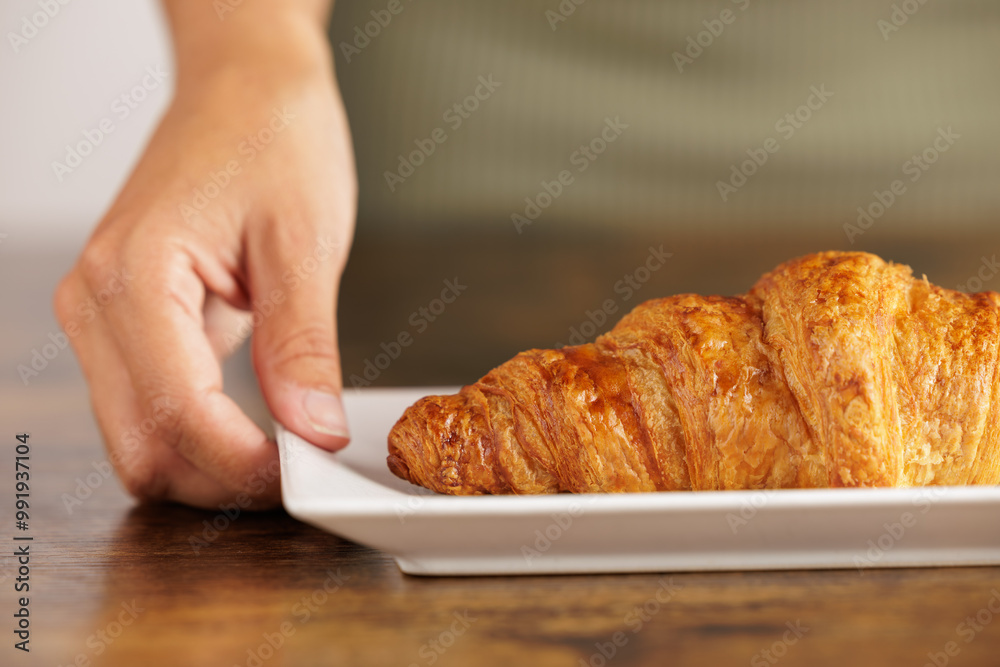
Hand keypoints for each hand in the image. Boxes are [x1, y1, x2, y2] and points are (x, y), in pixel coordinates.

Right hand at [54, 11, 354, 509]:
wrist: (244, 88)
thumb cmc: (271, 139)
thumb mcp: (303, 242)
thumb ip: (302, 346)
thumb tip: (312, 431)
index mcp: (133, 277)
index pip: (177, 415)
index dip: (243, 464)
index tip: (304, 474)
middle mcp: (96, 303)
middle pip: (142, 447)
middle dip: (220, 480)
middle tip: (298, 474)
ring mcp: (102, 316)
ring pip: (138, 439)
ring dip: (208, 464)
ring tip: (284, 453)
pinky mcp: (126, 323)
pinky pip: (150, 407)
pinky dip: (200, 433)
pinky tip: (256, 426)